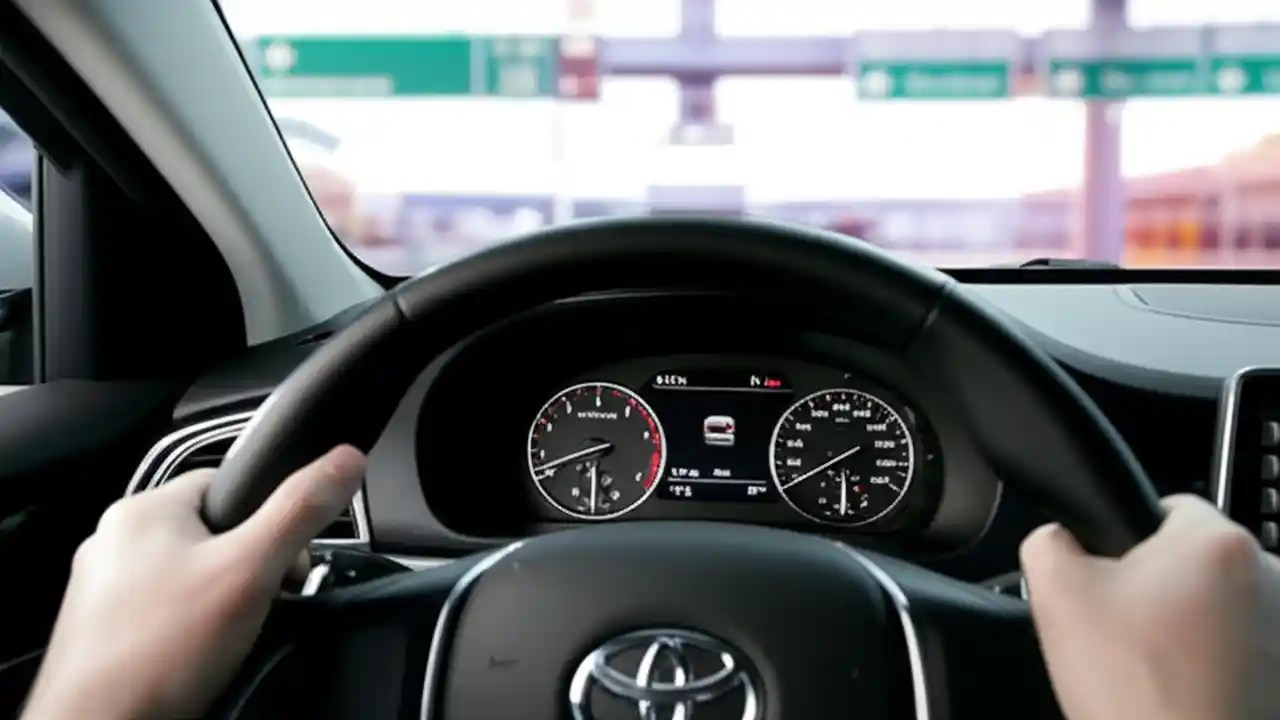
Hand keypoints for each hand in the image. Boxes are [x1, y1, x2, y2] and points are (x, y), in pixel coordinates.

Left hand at [21, 445, 365, 719]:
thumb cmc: (157, 656)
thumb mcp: (250, 571)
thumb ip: (298, 511)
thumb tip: (342, 461)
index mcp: (141, 511)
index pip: (225, 484)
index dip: (269, 518)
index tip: (283, 559)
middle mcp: (113, 544)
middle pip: (211, 535)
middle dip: (246, 570)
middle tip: (257, 605)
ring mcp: (102, 591)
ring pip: (189, 578)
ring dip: (219, 602)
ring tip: (226, 636)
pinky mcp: (101, 633)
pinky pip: (165, 615)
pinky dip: (188, 633)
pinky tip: (198, 658)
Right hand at [1021, 495, 1279, 719]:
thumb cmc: (1132, 686)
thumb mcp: (1055, 594)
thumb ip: (1048, 541)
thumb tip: (1058, 539)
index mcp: (1216, 541)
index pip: (1164, 505)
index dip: (1124, 541)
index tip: (1107, 584)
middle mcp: (1271, 574)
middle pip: (1194, 560)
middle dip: (1158, 588)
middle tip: (1124, 633)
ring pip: (1218, 606)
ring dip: (1189, 626)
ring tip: (1155, 670)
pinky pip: (1242, 648)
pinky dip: (1214, 662)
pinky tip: (1183, 691)